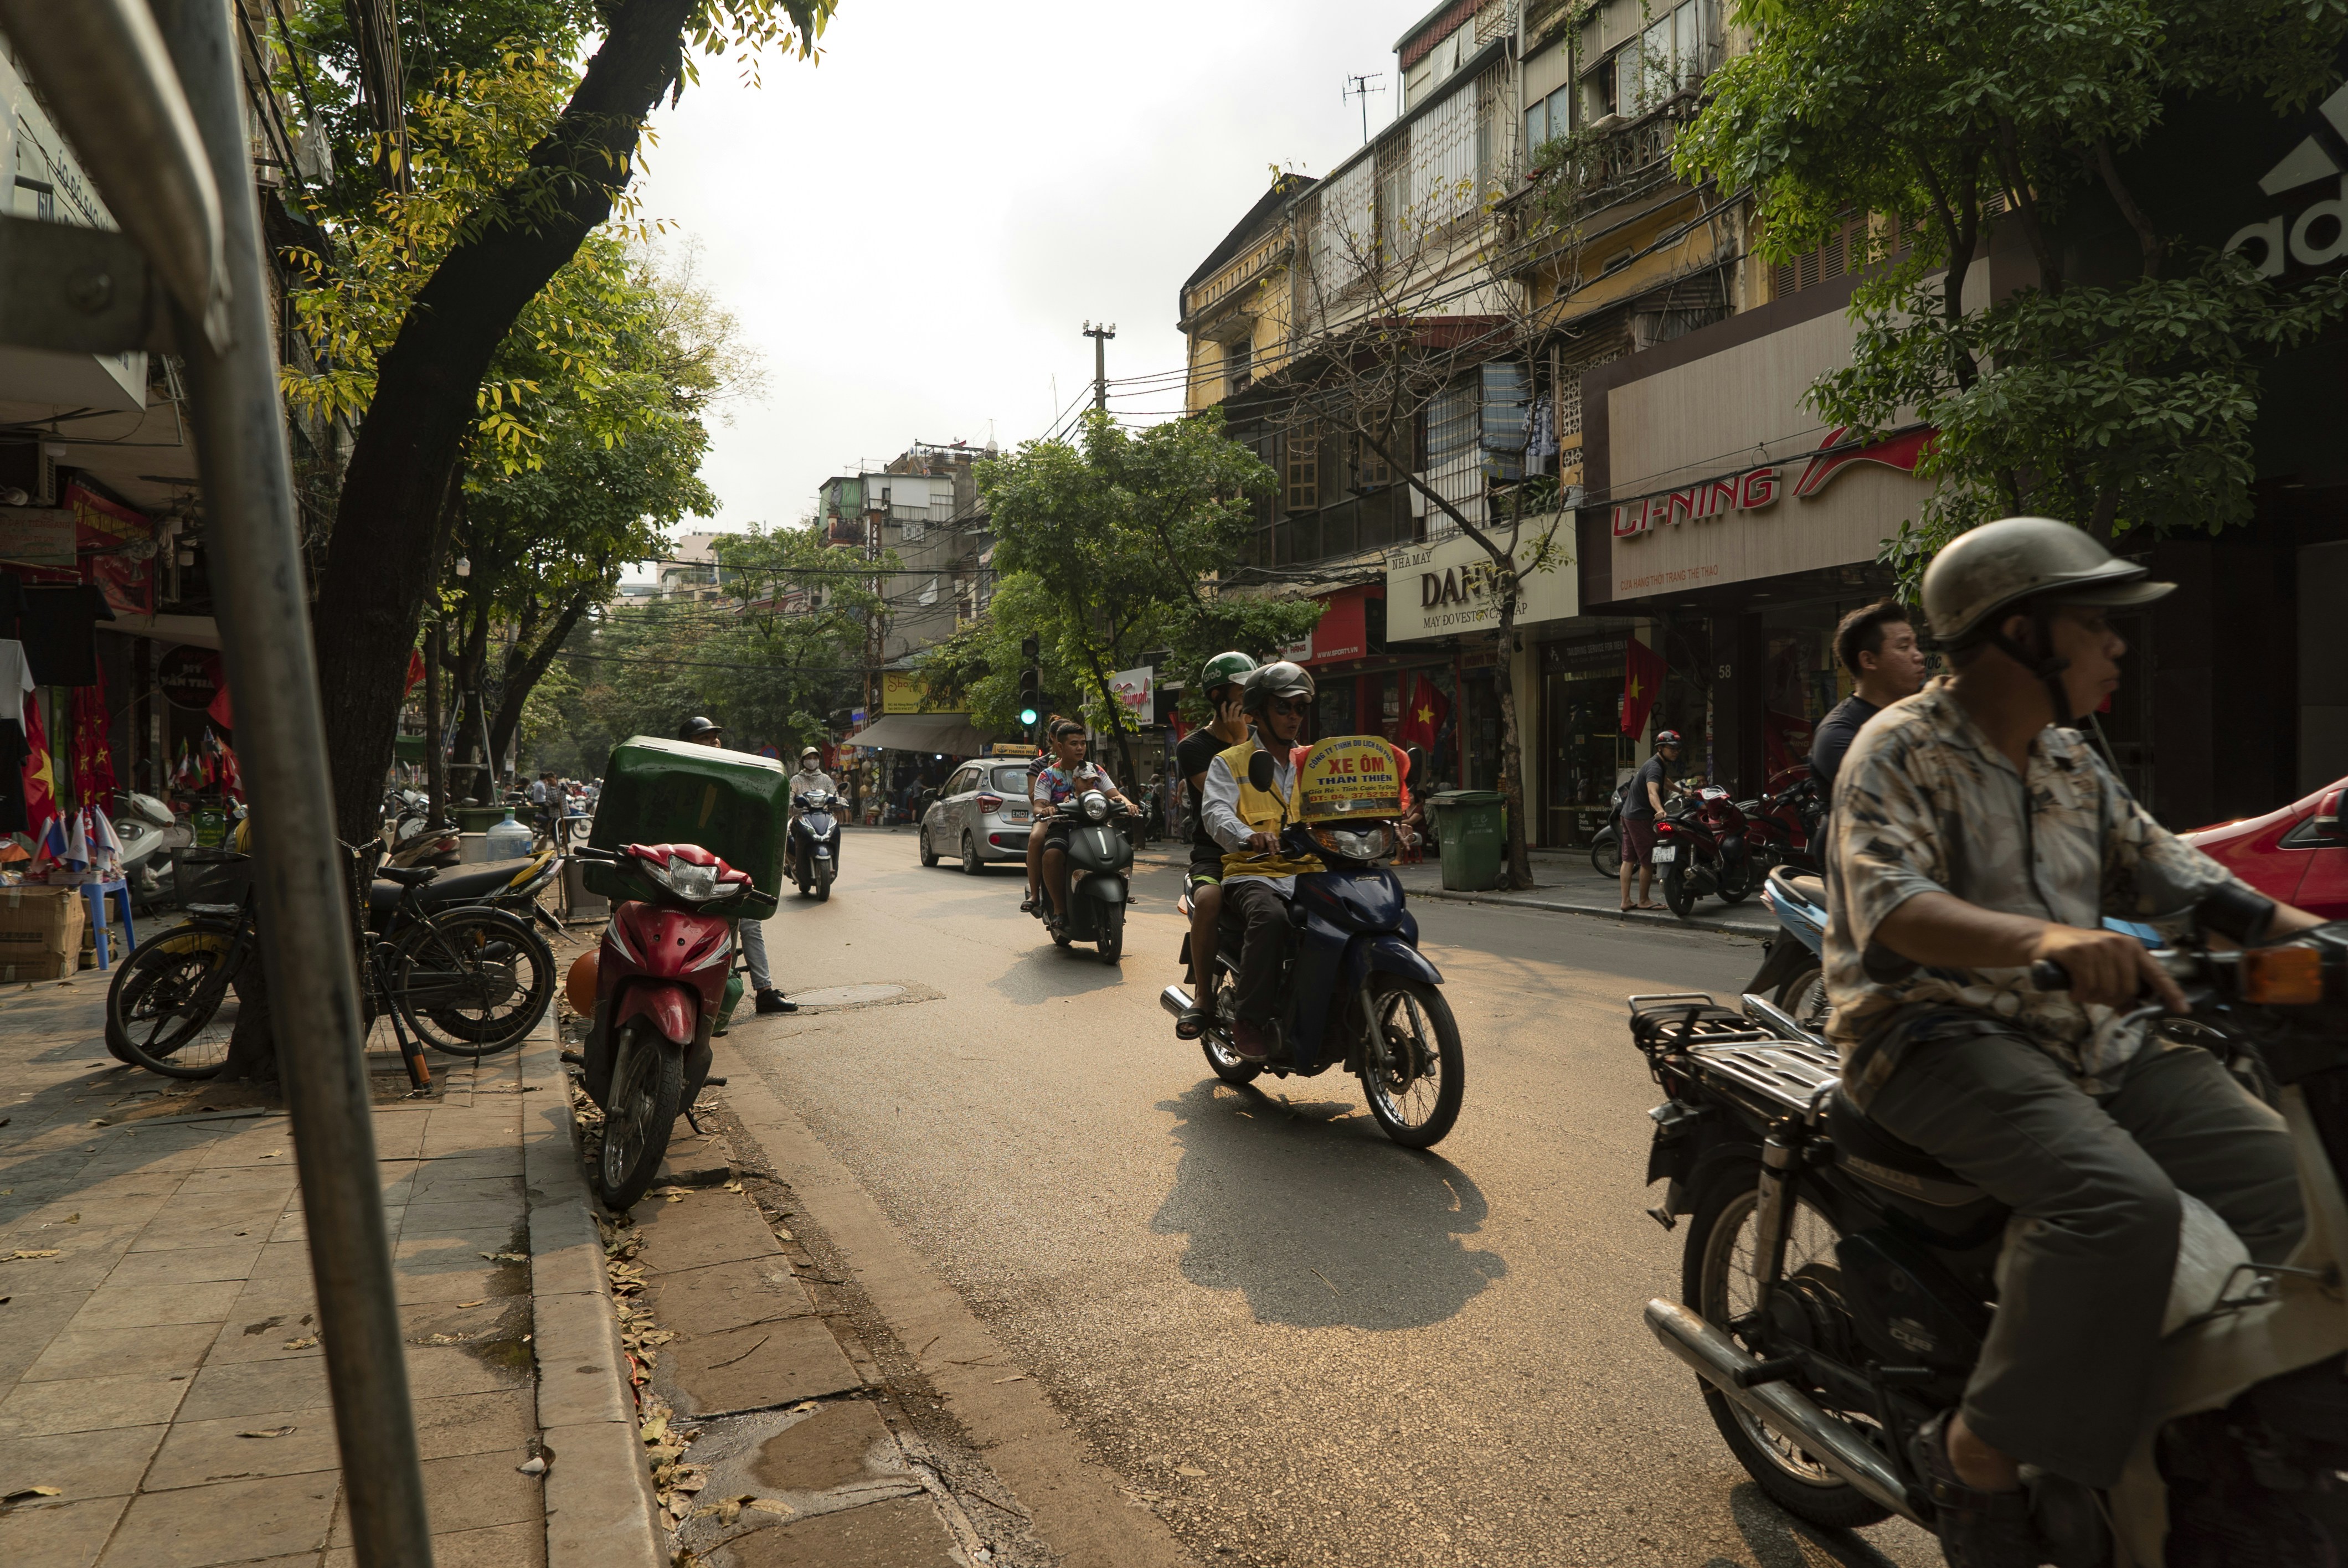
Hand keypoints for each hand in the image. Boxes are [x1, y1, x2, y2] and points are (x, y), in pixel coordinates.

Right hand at [1247, 831, 1276, 851]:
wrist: (1251, 837)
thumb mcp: (1266, 843)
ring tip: (1260, 852)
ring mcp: (1259, 834)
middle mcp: (1265, 833)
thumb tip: (1274, 852)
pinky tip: (1256, 850)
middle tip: (1272, 855)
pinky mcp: (1253, 836)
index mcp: (1270, 834)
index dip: (1277, 846)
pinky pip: (1256, 845)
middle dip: (1271, 849)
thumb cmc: (1260, 842)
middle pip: (1269, 841)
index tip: (1278, 851)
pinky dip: (1256, 850)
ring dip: (1261, 851)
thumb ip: (1270, 847)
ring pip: (1262, 845)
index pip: (1275, 840)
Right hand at [2032, 923, 2186, 1013]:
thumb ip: (2122, 984)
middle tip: (2097, 996)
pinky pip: (2087, 986)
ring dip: (2093, 998)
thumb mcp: (2106, 965)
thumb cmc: (2080, 954)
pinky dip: (2079, 995)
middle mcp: (2118, 945)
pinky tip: (2074, 991)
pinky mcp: (2078, 953)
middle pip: (2128, 989)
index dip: (2171, 993)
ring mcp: (2098, 948)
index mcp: (2132, 948)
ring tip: (2083, 990)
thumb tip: (2131, 1009)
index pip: (2157, 973)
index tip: (2182, 1008)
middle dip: (2113, 999)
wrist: (2046, 939)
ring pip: (2107, 990)